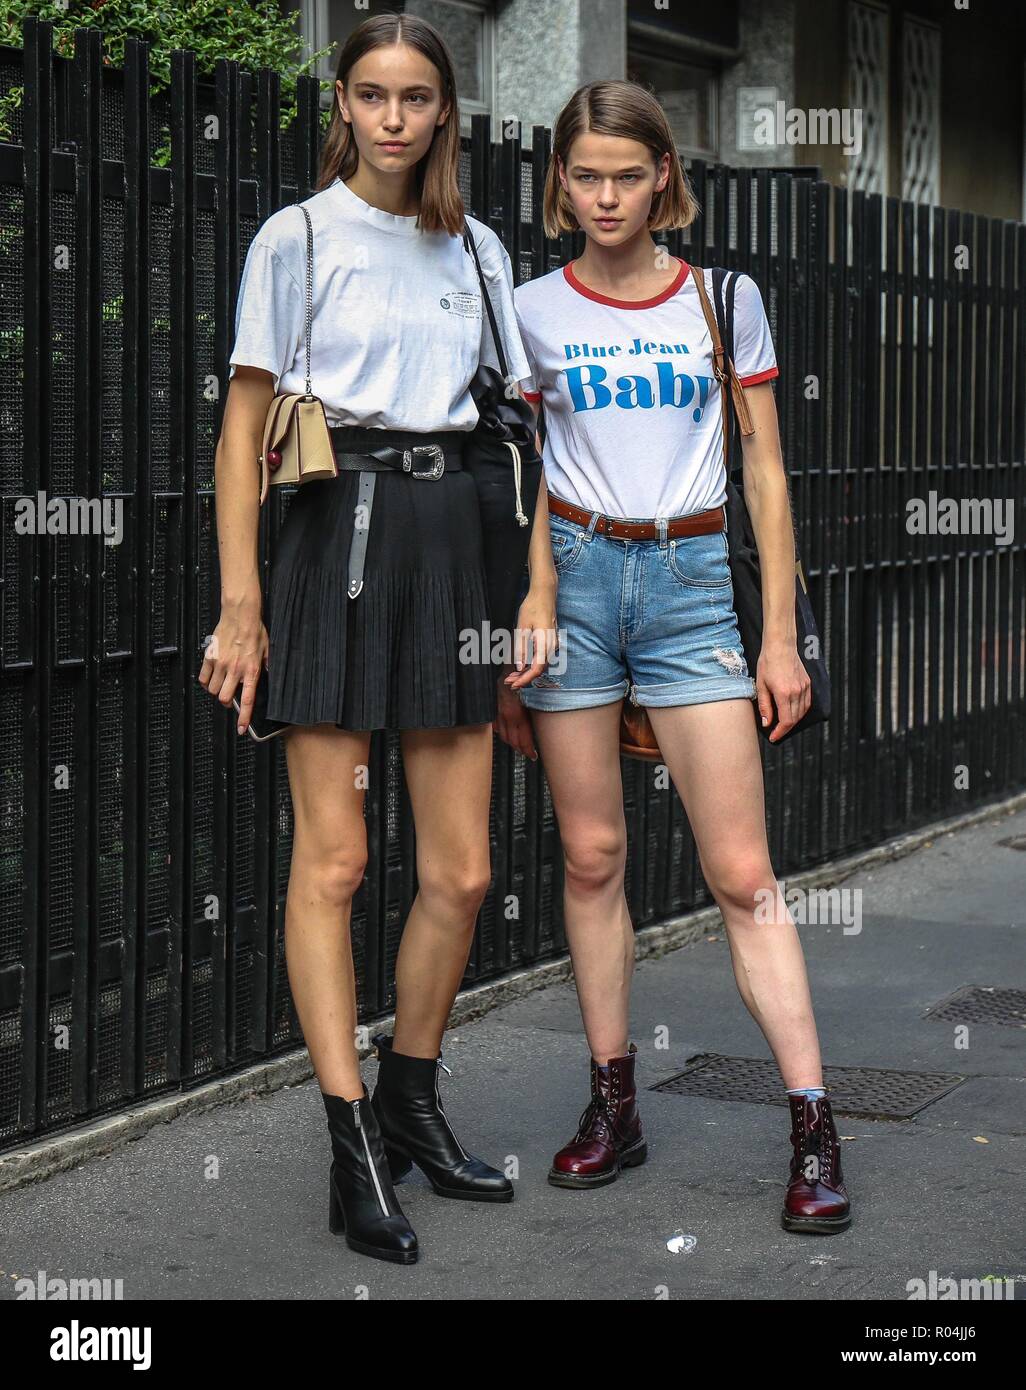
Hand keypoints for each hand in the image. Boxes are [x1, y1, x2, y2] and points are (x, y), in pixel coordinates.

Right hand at [198, 590, 267, 735]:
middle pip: (224, 698)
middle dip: (227, 703)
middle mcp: (235, 670)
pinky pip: (204, 677)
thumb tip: (266, 676)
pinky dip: (207, 682)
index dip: (244, 717)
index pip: (247, 700)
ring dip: (217, 691)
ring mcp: (220, 664)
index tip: (241, 729)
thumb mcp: (267, 651)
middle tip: (230, 698)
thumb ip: (265, 666)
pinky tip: (213, 677)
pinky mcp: (209, 657)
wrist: (240, 615)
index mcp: (251, 670)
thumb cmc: (255, 631)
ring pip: (213, 690)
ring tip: (223, 685)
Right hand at [493, 676, 537, 759]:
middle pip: (513, 741)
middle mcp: (507, 717)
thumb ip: (535, 713)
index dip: (529, 750)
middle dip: (521, 750)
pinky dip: (502, 733)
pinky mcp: (494, 711)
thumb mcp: (532, 698)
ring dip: (512, 744)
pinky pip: (497, 727)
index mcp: (518, 715)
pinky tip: (507, 735)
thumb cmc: (523, 682)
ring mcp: (499, 714)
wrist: (507, 670)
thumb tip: (543, 726)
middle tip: (528, 755)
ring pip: (504, 736)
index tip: (534, 756)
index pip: (523, 740)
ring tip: (519, 748)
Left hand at [504, 585, 556, 691]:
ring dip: (527, 672)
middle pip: (539, 669)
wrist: (545, 594)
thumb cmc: (532, 607)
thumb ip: (521, 648)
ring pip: (540, 665)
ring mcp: (552, 644)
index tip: (513, 684)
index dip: (525, 679)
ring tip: (512, 677)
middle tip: (508, 682)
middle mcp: (552, 646)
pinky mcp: (550, 642)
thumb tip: (519, 667)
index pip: (536, 668)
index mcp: (545, 643)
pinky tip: (521, 666)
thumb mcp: (522, 628)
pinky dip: (531, 664)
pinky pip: (542, 658)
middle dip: (524, 678)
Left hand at [755, 637, 810, 741]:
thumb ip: (764, 706)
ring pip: (802, 712)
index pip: (786, 721)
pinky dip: (800, 711)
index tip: (773, 737)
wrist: (781, 646)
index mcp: (784, 693)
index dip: (780, 732)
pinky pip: (806, 702)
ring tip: (783, 724)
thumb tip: (766, 723)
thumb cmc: (768, 663)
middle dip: (785, 728)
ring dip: (793, 721)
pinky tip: (793, 712)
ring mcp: (804, 687)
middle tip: (775, 732)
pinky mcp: (808, 683)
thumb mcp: (761, 685)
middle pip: (795, 719)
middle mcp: (797, 692)